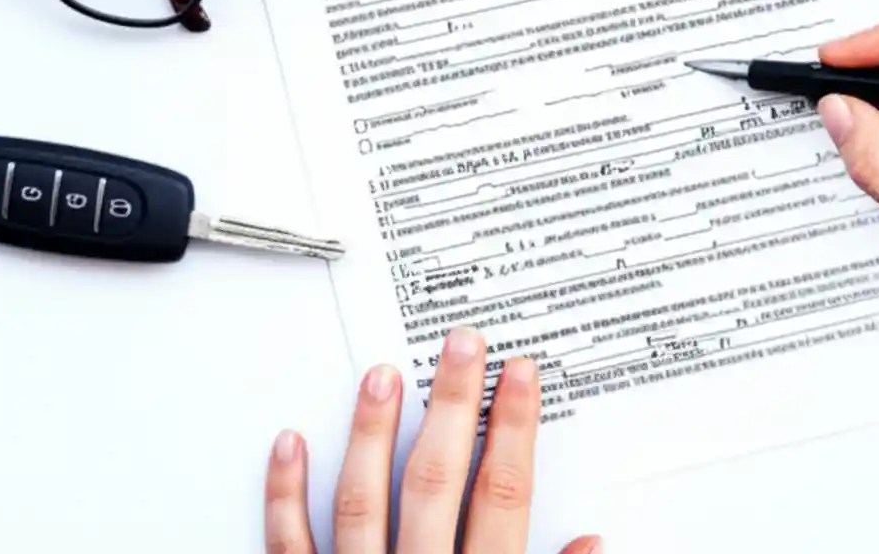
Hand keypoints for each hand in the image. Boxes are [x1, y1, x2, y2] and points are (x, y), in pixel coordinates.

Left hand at [264, 327, 600, 553]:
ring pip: (363, 501)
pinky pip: (291, 545)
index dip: (513, 429)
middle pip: (436, 482)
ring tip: (380, 376)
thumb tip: (591, 545)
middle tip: (460, 345)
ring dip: (372, 434)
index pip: (502, 497)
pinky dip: (286, 495)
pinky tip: (290, 444)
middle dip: (451, 406)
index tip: (517, 376)